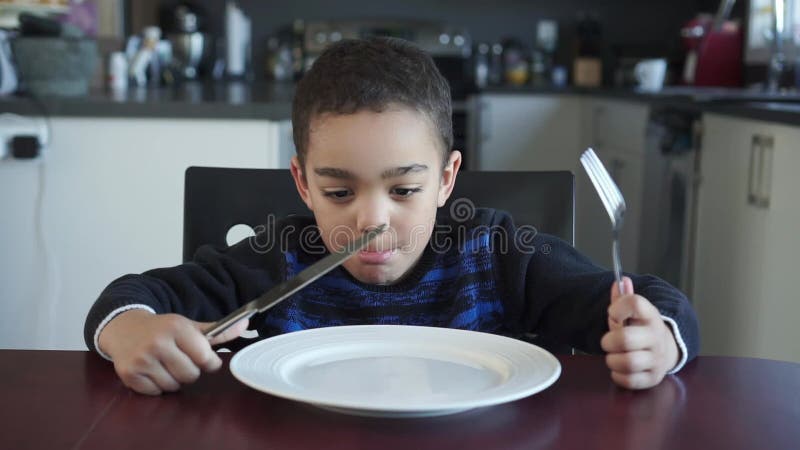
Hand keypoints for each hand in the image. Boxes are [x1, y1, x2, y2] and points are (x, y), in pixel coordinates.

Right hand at [98, 309, 248, 394]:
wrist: (124, 328)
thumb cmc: (164, 329)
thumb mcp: (189, 326)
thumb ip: (218, 331)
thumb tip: (246, 325)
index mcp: (177, 327)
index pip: (205, 357)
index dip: (210, 362)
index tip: (206, 360)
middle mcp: (158, 342)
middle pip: (190, 375)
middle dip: (190, 371)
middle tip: (181, 360)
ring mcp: (142, 359)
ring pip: (174, 386)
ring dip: (174, 379)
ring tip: (166, 365)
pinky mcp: (129, 374)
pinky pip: (156, 392)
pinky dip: (157, 386)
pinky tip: (153, 371)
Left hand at [600, 277, 679, 389]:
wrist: (667, 350)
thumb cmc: (642, 329)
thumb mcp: (635, 312)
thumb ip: (624, 298)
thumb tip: (619, 280)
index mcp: (651, 316)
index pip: (635, 303)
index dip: (617, 307)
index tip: (613, 314)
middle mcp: (656, 337)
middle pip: (625, 338)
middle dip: (608, 341)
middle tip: (608, 342)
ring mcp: (657, 359)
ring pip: (627, 362)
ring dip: (612, 360)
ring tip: (613, 356)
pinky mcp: (653, 378)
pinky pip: (630, 380)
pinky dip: (618, 375)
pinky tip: (619, 369)